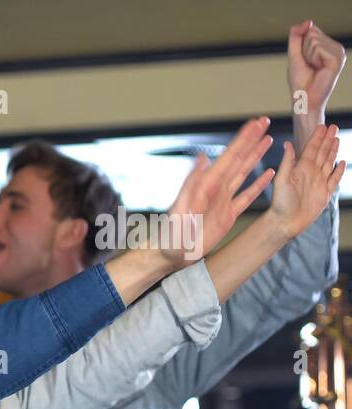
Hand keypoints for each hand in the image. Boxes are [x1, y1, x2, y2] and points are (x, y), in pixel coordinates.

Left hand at [160, 117, 275, 264]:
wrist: (173, 254)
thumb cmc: (172, 235)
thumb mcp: (180, 210)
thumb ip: (190, 184)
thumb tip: (201, 159)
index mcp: (206, 185)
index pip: (229, 157)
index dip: (243, 139)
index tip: (255, 123)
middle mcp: (216, 189)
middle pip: (238, 159)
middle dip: (252, 140)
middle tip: (265, 121)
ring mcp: (223, 201)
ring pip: (243, 173)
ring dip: (256, 156)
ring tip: (268, 139)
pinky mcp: (228, 215)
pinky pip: (247, 196)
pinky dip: (259, 185)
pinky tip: (269, 174)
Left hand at [267, 123, 344, 238]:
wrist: (286, 222)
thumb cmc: (280, 202)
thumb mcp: (282, 180)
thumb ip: (287, 162)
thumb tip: (287, 144)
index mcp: (300, 168)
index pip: (311, 148)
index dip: (317, 137)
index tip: (323, 126)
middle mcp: (310, 173)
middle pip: (322, 152)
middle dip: (328, 139)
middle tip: (333, 126)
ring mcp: (319, 182)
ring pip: (329, 162)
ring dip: (333, 150)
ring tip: (337, 139)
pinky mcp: (325, 193)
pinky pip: (334, 179)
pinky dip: (339, 170)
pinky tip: (342, 162)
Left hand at [288, 21, 345, 116]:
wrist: (304, 99)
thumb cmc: (300, 81)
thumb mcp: (294, 54)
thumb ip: (296, 36)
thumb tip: (308, 21)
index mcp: (328, 46)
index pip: (310, 30)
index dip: (301, 45)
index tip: (305, 60)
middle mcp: (336, 48)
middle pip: (311, 33)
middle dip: (303, 50)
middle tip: (308, 66)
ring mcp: (339, 53)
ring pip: (313, 39)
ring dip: (307, 55)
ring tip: (313, 68)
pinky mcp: (337, 59)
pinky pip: (317, 48)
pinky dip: (311, 58)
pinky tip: (318, 69)